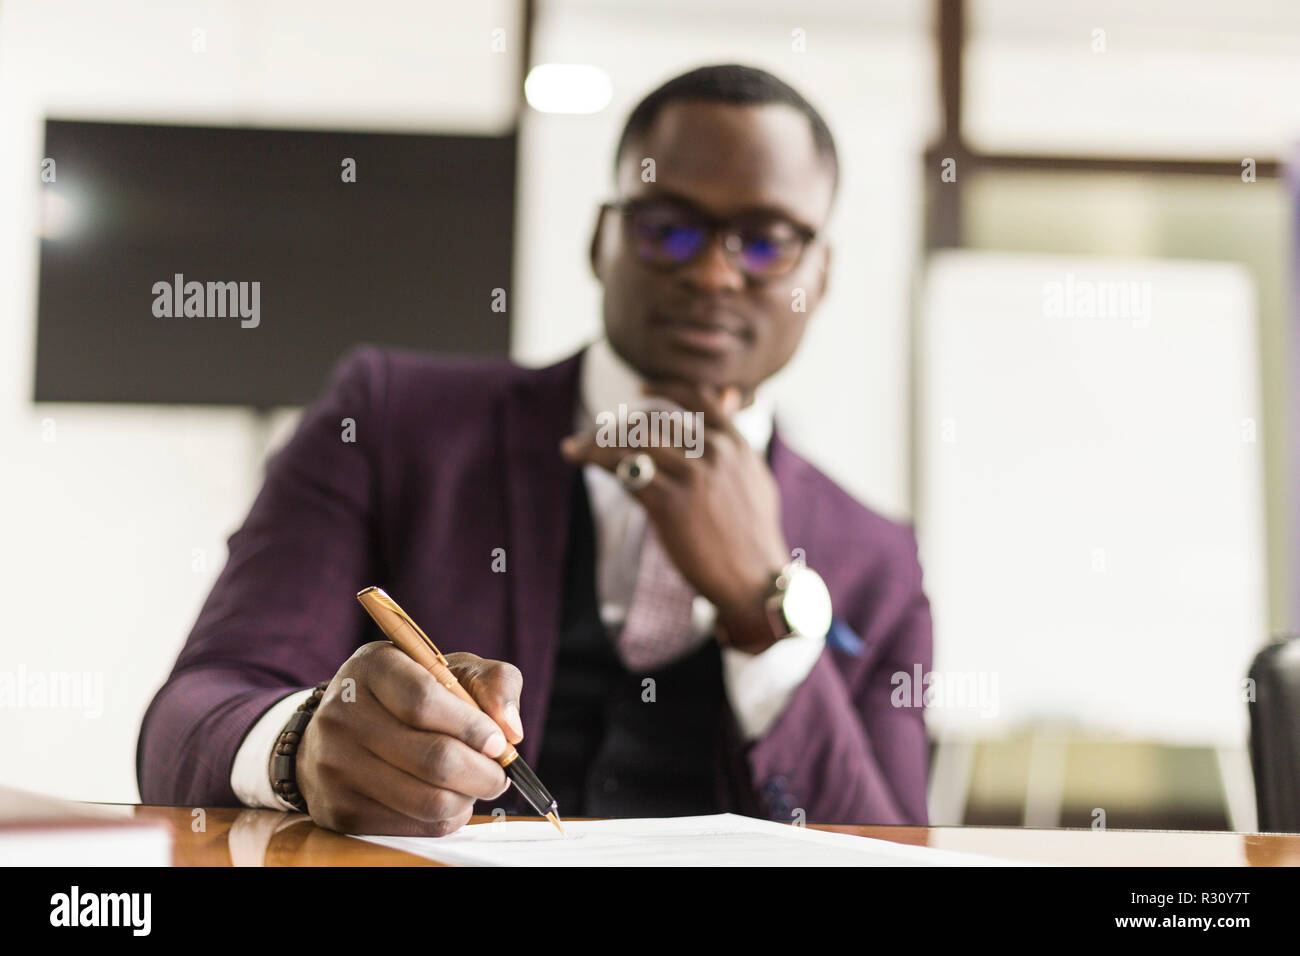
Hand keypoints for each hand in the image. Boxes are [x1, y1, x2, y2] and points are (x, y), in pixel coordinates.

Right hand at [295, 642, 523, 835]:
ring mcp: (334, 766)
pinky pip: (412, 827)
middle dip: (483, 773)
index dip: (471, 727)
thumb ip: (494, 683)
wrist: (344, 728)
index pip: (423, 701)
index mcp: (373, 668)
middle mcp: (342, 715)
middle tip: (499, 774)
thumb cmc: (412, 693)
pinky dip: (444, 818)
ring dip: (467, 798)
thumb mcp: (452, 670)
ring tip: (473, 785)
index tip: (499, 742)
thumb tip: (512, 730)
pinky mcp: (337, 810)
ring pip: (427, 801)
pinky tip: (445, 798)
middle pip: (432, 759)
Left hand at [560, 380, 788, 645]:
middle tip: (592, 437)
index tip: (640, 391)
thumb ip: (735, 436)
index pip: (696, 397)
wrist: (754, 580)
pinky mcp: (671, 505)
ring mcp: (693, 478)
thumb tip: (730, 395)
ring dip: (597, 442)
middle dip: (616, 427)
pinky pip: (625, 471)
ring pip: (634, 442)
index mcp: (735, 444)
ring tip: (577, 449)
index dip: (664, 388)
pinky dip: (598, 461)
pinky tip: (581, 460)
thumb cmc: (754, 534)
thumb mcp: (754, 476)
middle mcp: (715, 453)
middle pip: (652, 422)